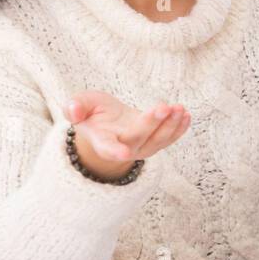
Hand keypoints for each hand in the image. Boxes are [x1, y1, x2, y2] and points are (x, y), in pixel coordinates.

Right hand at [63, 90, 190, 179]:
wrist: (108, 122)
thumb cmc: (92, 113)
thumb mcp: (80, 105)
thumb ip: (74, 107)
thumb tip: (73, 109)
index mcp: (102, 142)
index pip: (108, 149)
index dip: (115, 151)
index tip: (123, 154)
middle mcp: (124, 148)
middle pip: (139, 138)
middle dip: (152, 123)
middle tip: (165, 107)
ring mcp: (142, 147)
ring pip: (158, 141)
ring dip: (171, 125)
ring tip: (179, 109)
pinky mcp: (156, 143)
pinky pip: (170, 139)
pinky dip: (179, 129)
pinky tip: (186, 115)